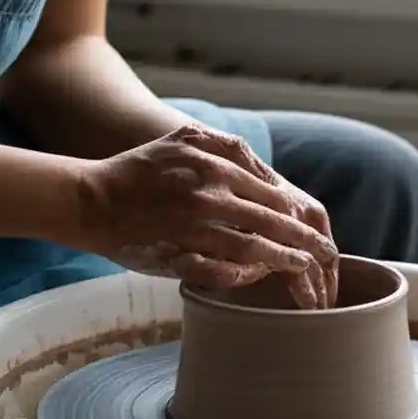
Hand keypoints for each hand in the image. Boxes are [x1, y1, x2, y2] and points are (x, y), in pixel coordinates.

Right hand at [76, 124, 338, 307]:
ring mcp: (192, 229)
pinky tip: (259, 278)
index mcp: (211, 167)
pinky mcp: (176, 257)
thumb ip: (228, 148)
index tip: (309, 225)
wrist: (90, 200)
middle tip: (327, 253)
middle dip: (304, 240)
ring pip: (254, 249)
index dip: (295, 213)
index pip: (270, 193)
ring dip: (284, 261)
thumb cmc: (141, 170)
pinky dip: (245, 276)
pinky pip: (221, 272)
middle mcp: (206, 196)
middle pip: (271, 222)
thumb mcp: (184, 140)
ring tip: (304, 268)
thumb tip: (269, 174)